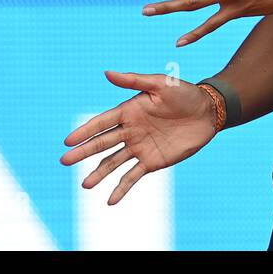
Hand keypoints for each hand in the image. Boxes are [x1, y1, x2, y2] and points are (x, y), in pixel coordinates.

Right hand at [61, 70, 217, 204]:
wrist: (208, 112)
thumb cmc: (184, 93)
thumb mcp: (160, 84)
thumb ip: (133, 81)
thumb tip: (106, 73)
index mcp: (129, 111)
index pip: (102, 123)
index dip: (85, 132)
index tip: (68, 141)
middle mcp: (130, 130)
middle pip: (102, 144)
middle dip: (83, 152)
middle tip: (64, 161)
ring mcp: (140, 148)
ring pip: (113, 162)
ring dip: (98, 173)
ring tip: (84, 185)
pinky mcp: (152, 162)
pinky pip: (133, 176)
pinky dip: (121, 189)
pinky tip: (109, 201)